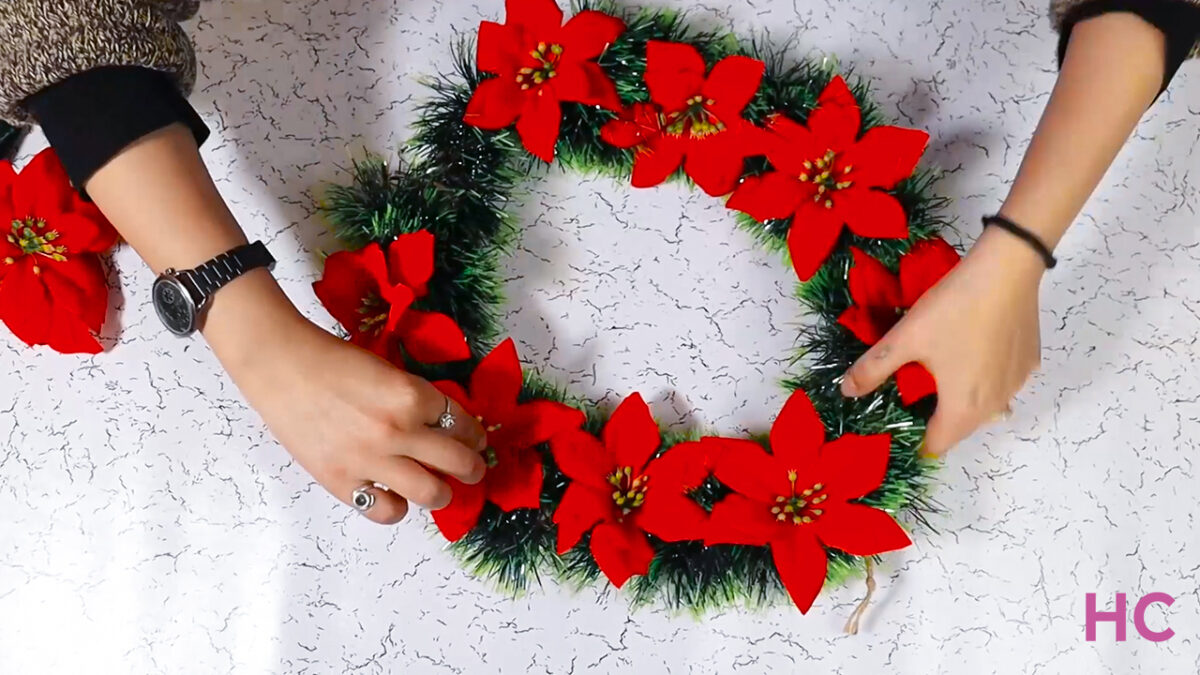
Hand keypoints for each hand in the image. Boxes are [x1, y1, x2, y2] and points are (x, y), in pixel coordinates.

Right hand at [206, 272, 486, 523]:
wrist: (281, 366)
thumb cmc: (333, 360)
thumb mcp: (388, 371)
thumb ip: (416, 399)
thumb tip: (442, 425)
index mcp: (413, 395)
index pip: (462, 424)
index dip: (473, 434)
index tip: (475, 440)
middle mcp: (399, 430)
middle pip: (459, 462)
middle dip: (473, 468)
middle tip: (473, 469)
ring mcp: (372, 460)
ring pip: (432, 494)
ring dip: (443, 493)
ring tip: (440, 489)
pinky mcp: (343, 482)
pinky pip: (387, 511)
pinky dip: (398, 508)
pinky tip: (397, 497)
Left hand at [840, 228, 1044, 455]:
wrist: (1006, 269)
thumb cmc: (953, 309)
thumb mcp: (905, 338)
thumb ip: (873, 368)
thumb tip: (847, 392)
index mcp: (963, 407)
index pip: (937, 445)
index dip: (915, 438)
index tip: (898, 419)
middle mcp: (995, 405)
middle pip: (961, 428)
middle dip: (936, 419)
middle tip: (912, 390)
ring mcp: (1017, 384)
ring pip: (985, 408)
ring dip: (962, 400)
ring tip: (939, 371)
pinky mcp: (1030, 363)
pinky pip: (1002, 384)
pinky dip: (984, 379)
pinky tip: (971, 350)